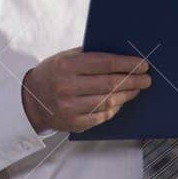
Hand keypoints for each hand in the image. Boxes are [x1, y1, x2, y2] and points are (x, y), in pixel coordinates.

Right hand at [21, 50, 151, 132]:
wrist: (31, 101)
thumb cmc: (52, 74)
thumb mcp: (64, 58)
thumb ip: (88, 56)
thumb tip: (120, 55)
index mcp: (66, 66)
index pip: (104, 63)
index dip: (126, 64)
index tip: (142, 64)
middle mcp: (67, 87)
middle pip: (110, 84)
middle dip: (132, 81)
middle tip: (146, 79)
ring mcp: (70, 107)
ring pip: (108, 101)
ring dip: (127, 95)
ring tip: (137, 89)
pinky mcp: (74, 123)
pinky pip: (102, 116)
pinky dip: (115, 108)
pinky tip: (121, 102)